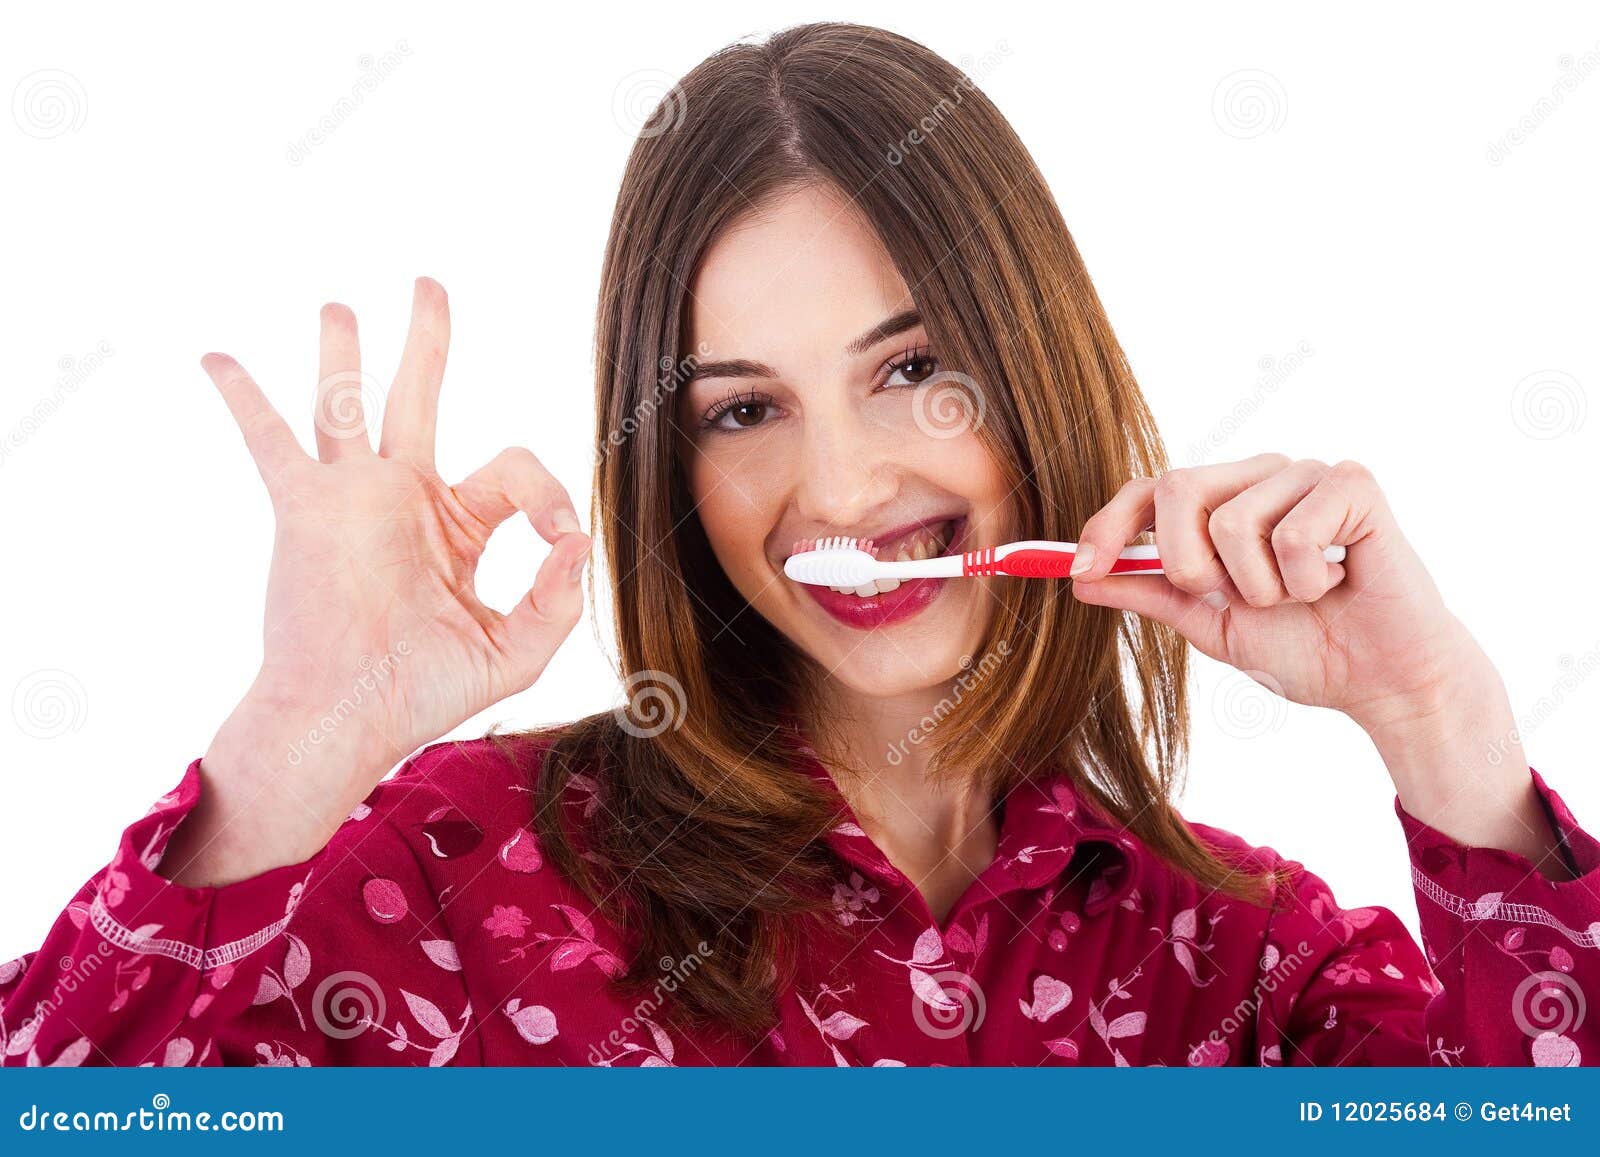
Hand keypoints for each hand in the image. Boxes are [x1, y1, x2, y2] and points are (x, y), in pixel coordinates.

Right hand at [165, 278, 590, 883]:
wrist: (349, 718)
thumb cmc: (424, 693)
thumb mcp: (514, 652)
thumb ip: (555, 601)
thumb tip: (578, 541)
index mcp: (460, 526)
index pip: (515, 471)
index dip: (549, 492)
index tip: (558, 538)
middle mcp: (406, 500)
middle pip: (418, 398)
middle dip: (427, 341)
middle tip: (430, 284)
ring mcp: (354, 500)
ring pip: (346, 405)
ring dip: (343, 353)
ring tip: (340, 305)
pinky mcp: (307, 510)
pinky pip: (271, 442)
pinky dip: (244, 399)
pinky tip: (216, 358)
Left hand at [1067, 453, 1562, 869]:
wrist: (1382, 682)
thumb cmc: (1307, 647)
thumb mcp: (1210, 624)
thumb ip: (1151, 593)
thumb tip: (1081, 578)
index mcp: (1226, 500)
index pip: (1148, 489)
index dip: (1108, 524)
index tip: (1079, 570)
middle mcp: (1262, 475)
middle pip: (1176, 489)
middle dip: (1190, 565)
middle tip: (1236, 600)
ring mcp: (1307, 474)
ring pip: (1230, 522)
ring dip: (1259, 588)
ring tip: (1300, 596)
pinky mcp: (1352, 484)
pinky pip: (1289, 534)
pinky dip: (1304, 581)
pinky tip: (1336, 584)